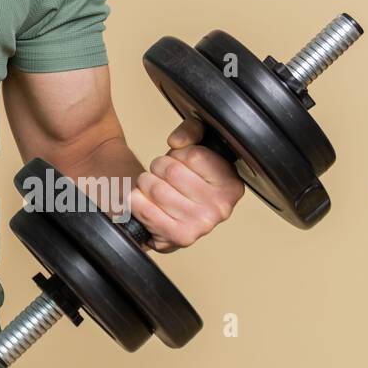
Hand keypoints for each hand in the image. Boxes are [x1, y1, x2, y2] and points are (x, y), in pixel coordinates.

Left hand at [127, 116, 244, 252]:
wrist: (169, 217)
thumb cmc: (184, 179)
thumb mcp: (196, 146)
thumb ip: (192, 130)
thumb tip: (177, 141)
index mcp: (231, 184)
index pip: (192, 154)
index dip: (178, 154)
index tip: (182, 164)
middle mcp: (222, 207)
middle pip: (171, 170)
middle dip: (159, 167)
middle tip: (164, 177)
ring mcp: (202, 225)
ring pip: (154, 186)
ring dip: (145, 183)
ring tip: (155, 189)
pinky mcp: (179, 237)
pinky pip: (141, 205)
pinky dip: (136, 200)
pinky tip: (147, 203)